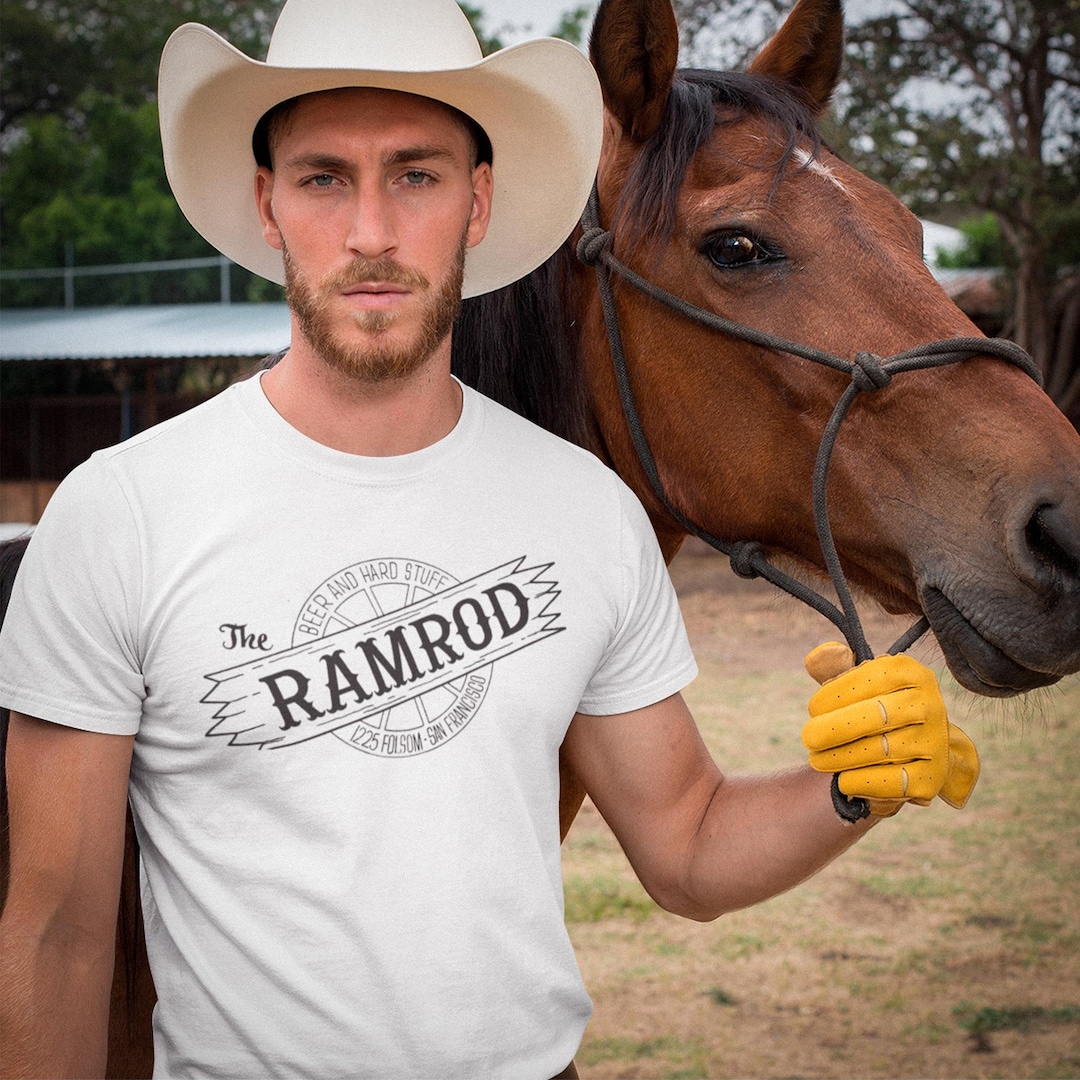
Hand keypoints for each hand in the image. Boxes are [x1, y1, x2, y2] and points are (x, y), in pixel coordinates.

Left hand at [802, 644, 978, 815]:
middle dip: (834, 728)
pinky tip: (843, 780)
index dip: (834, 695)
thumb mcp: (857, 681)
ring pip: (881, 750)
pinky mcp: (933, 776)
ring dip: (841, 757)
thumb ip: (834, 666)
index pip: (870, 678)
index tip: (813, 709)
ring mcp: (935, 741)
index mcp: (910, 673)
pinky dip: (863, 782)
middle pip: (876, 715)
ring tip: (817, 760)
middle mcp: (929, 703)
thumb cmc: (873, 707)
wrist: (914, 748)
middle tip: (808, 738)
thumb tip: (819, 655)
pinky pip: (893, 782)